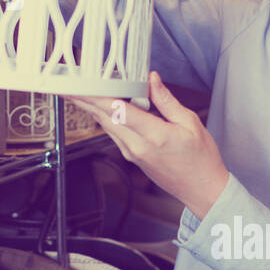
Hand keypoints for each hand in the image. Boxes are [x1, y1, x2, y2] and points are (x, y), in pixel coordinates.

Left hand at [66, 71, 229, 220]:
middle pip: (104, 118)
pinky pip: (114, 134)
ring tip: (79, 92)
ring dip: (91, 109)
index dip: (96, 96)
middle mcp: (138, 146)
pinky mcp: (132, 157)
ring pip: (106, 126)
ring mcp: (132, 153)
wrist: (201, 190)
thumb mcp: (190, 123)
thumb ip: (166, 101)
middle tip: (68, 86)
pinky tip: (100, 107)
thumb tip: (152, 79)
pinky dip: (105, 118)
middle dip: (85, 101)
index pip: (118, 110)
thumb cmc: (201, 159)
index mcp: (154, 136)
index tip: (81, 86)